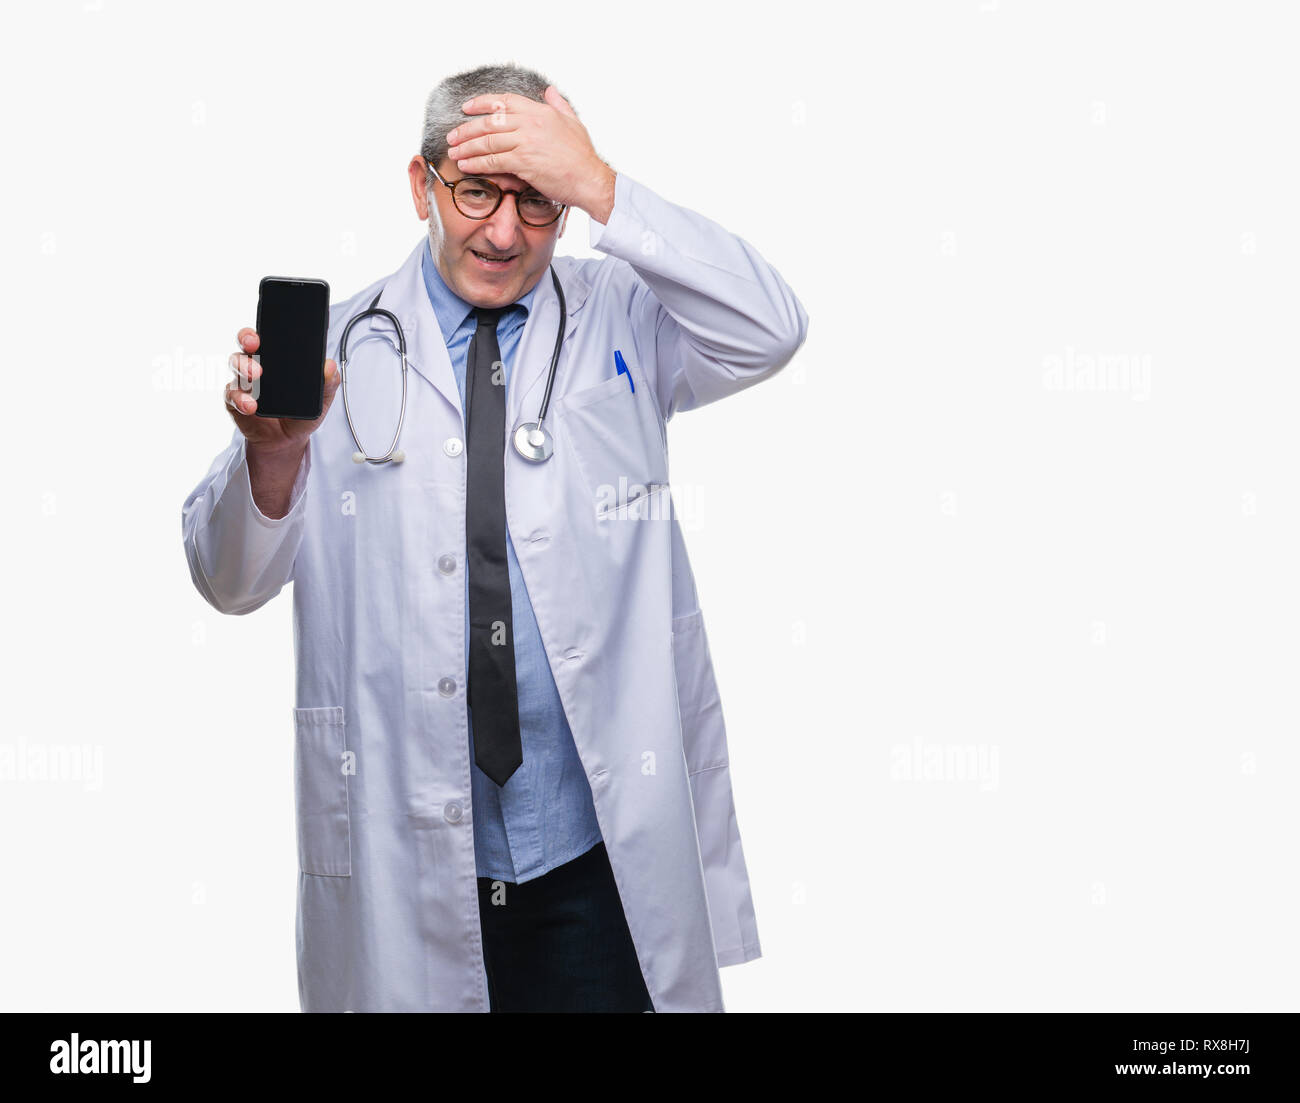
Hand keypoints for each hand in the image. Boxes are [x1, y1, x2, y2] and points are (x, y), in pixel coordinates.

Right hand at [225, 327, 339, 453]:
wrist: (288, 440)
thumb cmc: (301, 413)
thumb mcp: (320, 399)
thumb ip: (328, 382)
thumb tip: (330, 366)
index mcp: (277, 359)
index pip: (268, 336)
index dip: (265, 328)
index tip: (268, 327)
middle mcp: (257, 364)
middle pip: (246, 344)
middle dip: (247, 338)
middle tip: (254, 344)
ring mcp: (244, 382)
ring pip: (236, 364)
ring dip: (243, 366)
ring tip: (255, 375)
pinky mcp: (235, 400)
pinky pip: (232, 394)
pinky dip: (240, 399)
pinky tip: (250, 405)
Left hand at [446, 86, 614, 220]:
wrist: (590, 179)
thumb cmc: (583, 156)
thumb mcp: (573, 123)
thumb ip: (559, 105)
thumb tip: (549, 90)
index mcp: (540, 111)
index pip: (503, 100)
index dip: (481, 103)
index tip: (466, 108)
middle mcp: (531, 123)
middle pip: (490, 122)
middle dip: (467, 129)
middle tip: (453, 136)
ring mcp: (526, 142)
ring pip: (488, 141)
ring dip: (467, 147)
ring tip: (453, 153)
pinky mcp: (524, 162)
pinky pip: (493, 160)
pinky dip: (477, 163)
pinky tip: (466, 166)